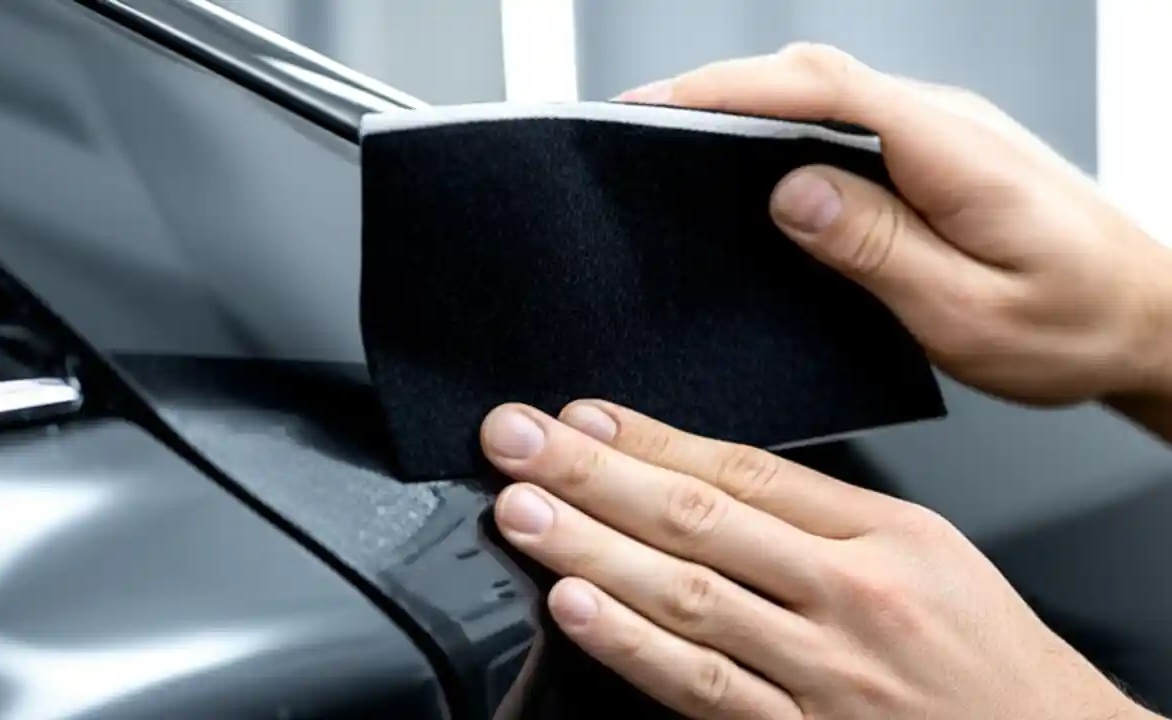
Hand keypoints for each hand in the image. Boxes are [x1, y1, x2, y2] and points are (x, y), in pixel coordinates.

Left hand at [481, 401, 1154, 719]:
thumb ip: (817, 515)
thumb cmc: (985, 651)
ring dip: (593, 549)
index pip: (743, 470)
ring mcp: (822, 673)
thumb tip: (701, 473)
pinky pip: (705, 689)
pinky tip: (579, 607)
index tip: (579, 416)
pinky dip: (635, 646)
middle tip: (515, 440)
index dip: (649, 440)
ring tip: (522, 511)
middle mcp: (848, 597)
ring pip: (689, 598)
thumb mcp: (924, 550)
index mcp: (881, 534)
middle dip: (593, 475)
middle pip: (699, 519)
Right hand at [619, 45, 1171, 434]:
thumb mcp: (970, 312)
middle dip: (718, 95)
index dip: (725, 93)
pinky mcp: (936, 155)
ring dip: (749, 114)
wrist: (1151, 319)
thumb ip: (879, 249)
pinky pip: (848, 127)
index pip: (820, 90)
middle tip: (640, 131)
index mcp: (950, 149)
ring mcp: (940, 133)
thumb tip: (791, 193)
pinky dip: (787, 136)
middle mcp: (943, 123)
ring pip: (826, 98)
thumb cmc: (1076, 325)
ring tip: (679, 151)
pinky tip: (756, 172)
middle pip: (812, 78)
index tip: (650, 109)